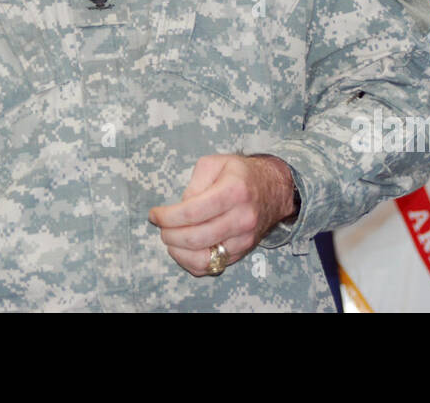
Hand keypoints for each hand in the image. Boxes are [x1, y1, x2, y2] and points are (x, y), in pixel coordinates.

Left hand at [148, 154, 297, 276]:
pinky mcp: (243, 251)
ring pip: (204, 258)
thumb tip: (180, 208)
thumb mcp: (215, 163)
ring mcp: (244, 238)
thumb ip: (195, 183)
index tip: (154, 215)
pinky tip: (183, 250)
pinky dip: (192, 262)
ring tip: (170, 239)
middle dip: (170, 235)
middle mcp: (242, 218)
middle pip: (196, 238)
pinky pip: (213, 266)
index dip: (168, 217)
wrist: (274, 189)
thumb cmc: (240, 174)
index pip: (193, 212)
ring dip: (179, 252)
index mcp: (234, 191)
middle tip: (161, 227)